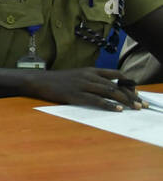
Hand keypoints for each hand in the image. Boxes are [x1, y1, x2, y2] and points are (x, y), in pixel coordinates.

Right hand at [24, 68, 140, 110]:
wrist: (39, 81)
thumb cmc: (57, 81)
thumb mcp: (77, 76)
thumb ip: (91, 80)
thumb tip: (107, 89)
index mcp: (90, 70)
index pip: (116, 75)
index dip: (128, 84)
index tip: (137, 93)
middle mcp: (89, 76)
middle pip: (116, 85)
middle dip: (131, 95)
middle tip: (142, 104)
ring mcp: (82, 85)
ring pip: (109, 92)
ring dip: (124, 100)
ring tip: (135, 108)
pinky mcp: (75, 95)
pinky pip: (96, 100)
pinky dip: (109, 105)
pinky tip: (118, 109)